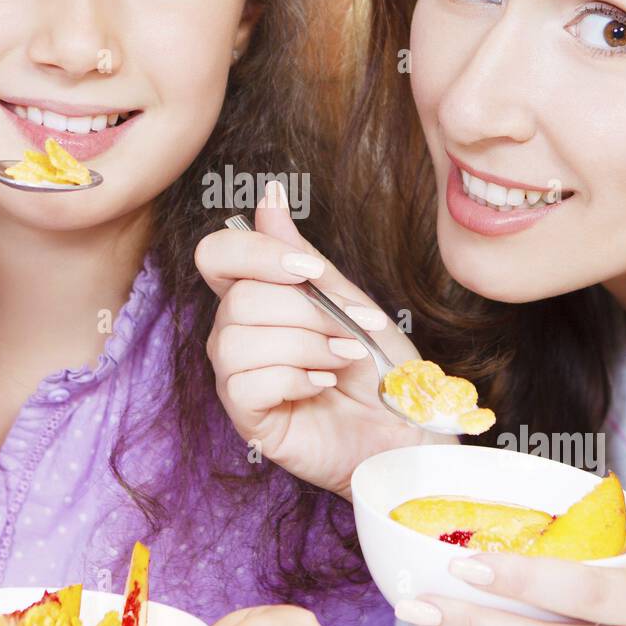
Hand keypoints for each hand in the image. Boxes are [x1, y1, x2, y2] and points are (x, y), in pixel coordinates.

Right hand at [195, 180, 423, 496]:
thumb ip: (302, 256)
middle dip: (308, 312)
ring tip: (343, 361)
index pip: (217, 255)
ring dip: (308, 346)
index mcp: (257, 298)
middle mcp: (236, 334)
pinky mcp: (247, 417)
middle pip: (239, 299)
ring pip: (240, 339)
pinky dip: (296, 378)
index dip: (257, 254)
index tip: (311, 271)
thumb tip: (270, 194)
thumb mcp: (349, 300)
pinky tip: (323, 386)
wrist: (407, 430)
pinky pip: (246, 383)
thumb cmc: (380, 369)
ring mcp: (238, 377)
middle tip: (349, 331)